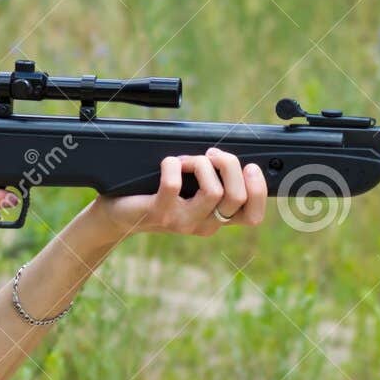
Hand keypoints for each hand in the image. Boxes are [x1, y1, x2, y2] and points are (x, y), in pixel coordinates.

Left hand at [92, 146, 266, 239]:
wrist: (120, 215)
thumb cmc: (157, 195)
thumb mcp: (191, 190)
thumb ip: (212, 179)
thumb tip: (228, 154)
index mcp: (217, 219)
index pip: (253, 216)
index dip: (259, 191)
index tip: (249, 167)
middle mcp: (205, 225)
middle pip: (237, 197)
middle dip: (230, 165)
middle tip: (211, 154)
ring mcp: (184, 222)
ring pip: (214, 191)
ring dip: (201, 164)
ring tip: (186, 159)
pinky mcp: (161, 214)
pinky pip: (174, 184)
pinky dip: (173, 164)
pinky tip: (168, 163)